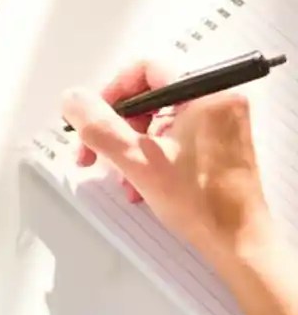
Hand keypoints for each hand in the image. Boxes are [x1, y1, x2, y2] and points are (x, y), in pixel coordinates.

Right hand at [61, 61, 275, 266]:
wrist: (240, 244)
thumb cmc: (205, 206)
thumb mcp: (138, 162)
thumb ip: (100, 126)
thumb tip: (74, 100)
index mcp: (204, 96)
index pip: (146, 70)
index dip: (113, 91)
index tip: (96, 114)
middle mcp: (217, 103)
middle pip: (149, 96)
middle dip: (117, 125)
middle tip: (97, 148)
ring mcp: (220, 124)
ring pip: (158, 120)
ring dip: (131, 146)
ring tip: (122, 174)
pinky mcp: (219, 143)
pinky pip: (174, 136)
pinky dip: (151, 154)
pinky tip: (140, 181)